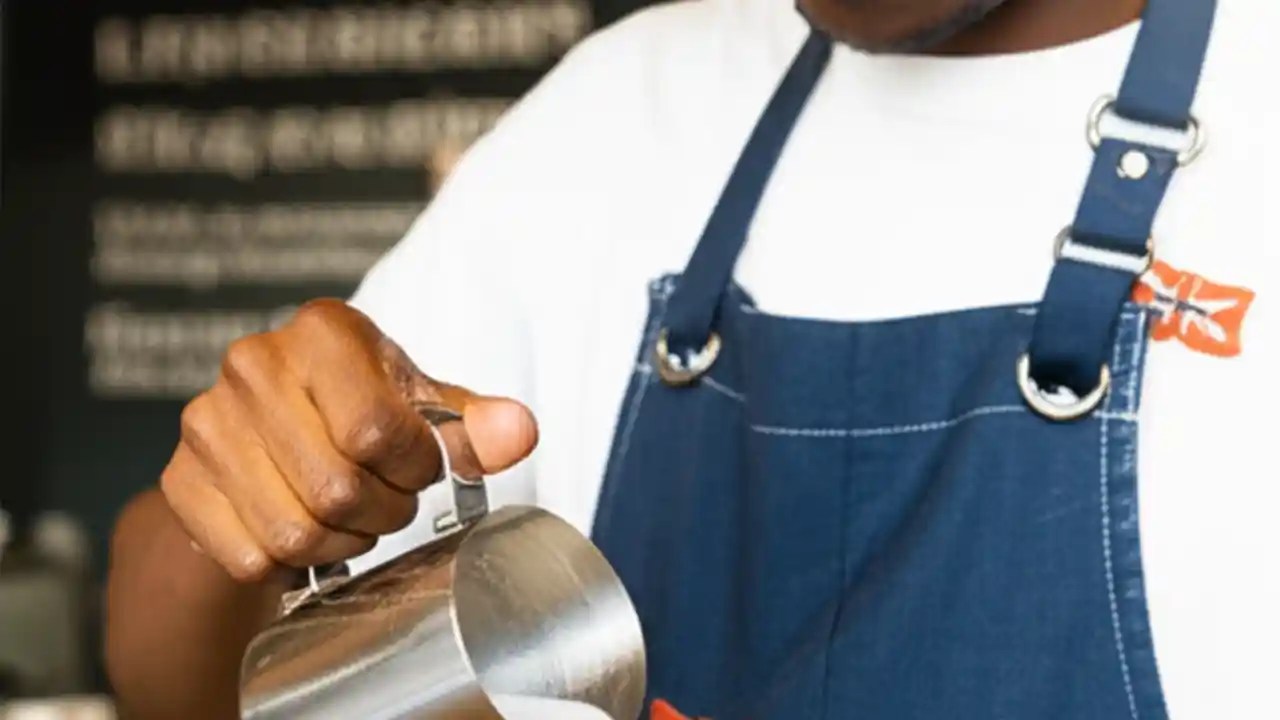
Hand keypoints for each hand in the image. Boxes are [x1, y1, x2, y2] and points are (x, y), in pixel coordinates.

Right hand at [160, 299, 537, 581]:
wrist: (270, 435)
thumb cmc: (355, 411)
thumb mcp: (422, 406)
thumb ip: (475, 424)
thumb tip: (517, 432)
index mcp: (322, 331)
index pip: (376, 430)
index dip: (412, 467)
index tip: (416, 465)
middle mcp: (253, 365)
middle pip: (336, 488)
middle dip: (382, 512)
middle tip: (385, 497)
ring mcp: (207, 423)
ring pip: (294, 533)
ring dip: (340, 543)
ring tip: (349, 515)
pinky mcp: (181, 480)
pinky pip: (250, 557)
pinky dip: (289, 564)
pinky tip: (303, 527)